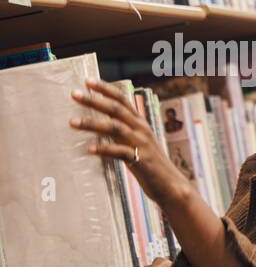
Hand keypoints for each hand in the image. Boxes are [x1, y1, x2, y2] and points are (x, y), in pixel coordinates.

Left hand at [69, 79, 188, 207]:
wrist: (171, 185)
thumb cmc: (151, 164)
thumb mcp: (138, 142)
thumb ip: (122, 132)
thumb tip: (101, 124)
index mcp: (140, 123)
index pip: (122, 100)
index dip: (105, 89)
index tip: (87, 81)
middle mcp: (141, 129)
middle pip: (116, 110)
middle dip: (94, 100)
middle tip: (74, 94)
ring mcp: (141, 144)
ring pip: (115, 128)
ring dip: (92, 123)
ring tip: (72, 122)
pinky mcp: (140, 160)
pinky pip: (119, 152)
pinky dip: (104, 149)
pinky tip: (89, 149)